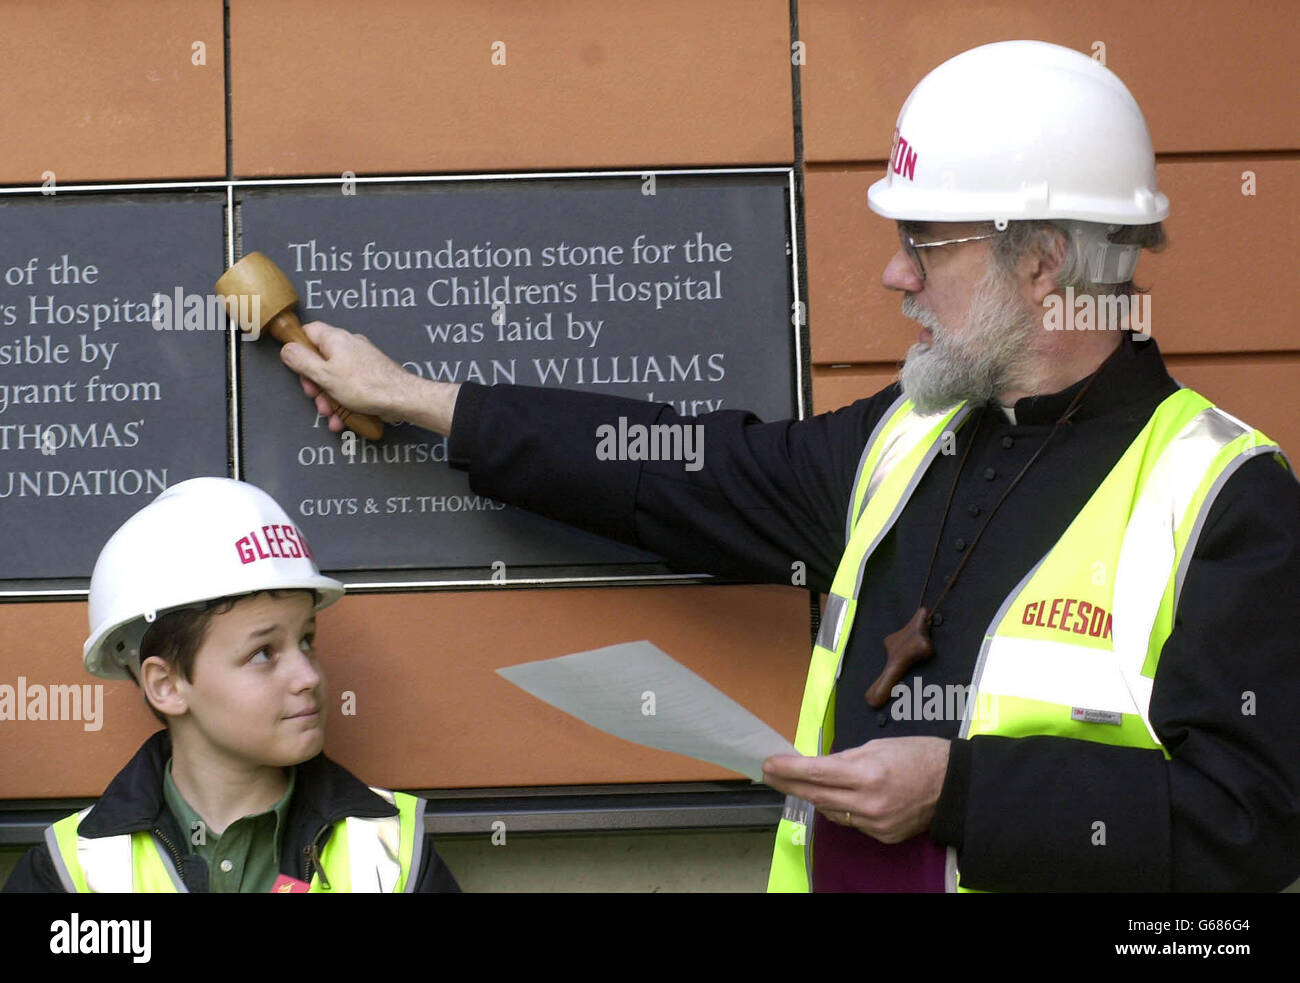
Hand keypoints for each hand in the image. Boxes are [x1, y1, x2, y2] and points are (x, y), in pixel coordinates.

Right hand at [280, 321, 456, 432]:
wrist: (402, 398)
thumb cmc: (366, 385)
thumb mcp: (324, 375)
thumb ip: (302, 362)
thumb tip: (287, 350)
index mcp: (335, 339)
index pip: (308, 332)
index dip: (298, 348)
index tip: (295, 366)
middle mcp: (348, 346)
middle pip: (320, 360)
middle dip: (315, 383)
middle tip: (315, 397)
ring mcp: (361, 361)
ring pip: (335, 378)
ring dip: (328, 398)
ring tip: (330, 414)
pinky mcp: (370, 376)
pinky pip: (349, 387)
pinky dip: (344, 403)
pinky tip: (342, 419)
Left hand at [762, 737, 950, 843]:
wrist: (953, 786)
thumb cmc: (918, 755)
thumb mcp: (878, 746)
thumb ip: (846, 759)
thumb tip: (820, 767)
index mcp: (868, 773)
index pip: (816, 773)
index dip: (788, 769)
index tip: (768, 764)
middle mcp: (869, 802)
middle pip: (816, 796)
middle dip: (789, 784)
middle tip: (770, 774)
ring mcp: (875, 823)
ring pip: (831, 811)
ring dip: (814, 796)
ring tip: (798, 782)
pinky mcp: (882, 836)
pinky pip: (851, 821)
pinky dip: (841, 808)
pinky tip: (839, 797)